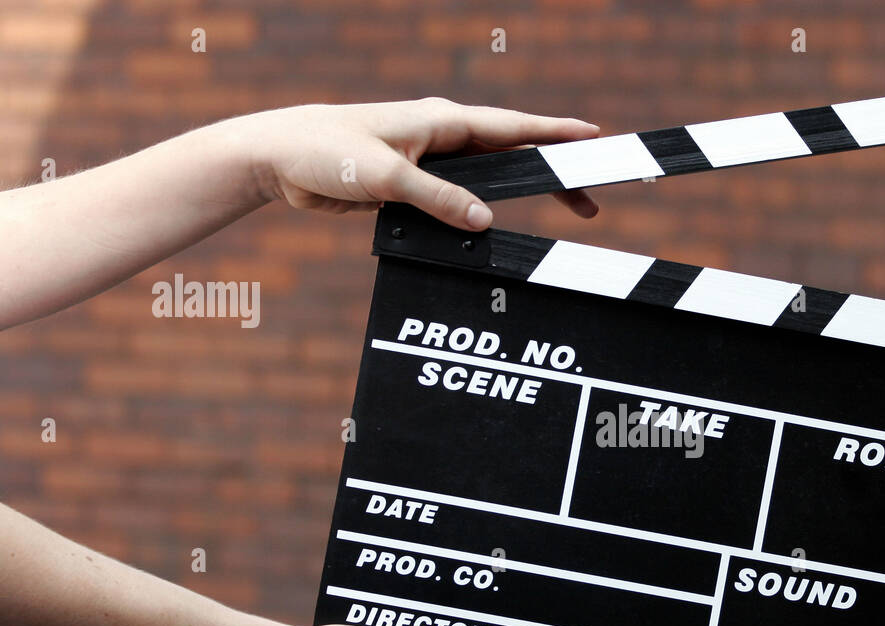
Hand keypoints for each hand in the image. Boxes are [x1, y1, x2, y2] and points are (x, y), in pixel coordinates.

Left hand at [243, 97, 601, 228]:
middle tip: (589, 199)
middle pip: (511, 156)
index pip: (513, 128)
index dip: (555, 134)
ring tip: (559, 209)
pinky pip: (456, 202)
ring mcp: (428, 161)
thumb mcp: (387, 176)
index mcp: (442, 121)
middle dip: (551, 173)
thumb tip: (485, 223)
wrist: (279, 158)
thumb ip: (438, 199)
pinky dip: (478, 215)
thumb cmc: (327, 150)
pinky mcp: (410, 186)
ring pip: (486, 181)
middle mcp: (441, 137)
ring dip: (518, 195)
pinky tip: (491, 233)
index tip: (593, 137)